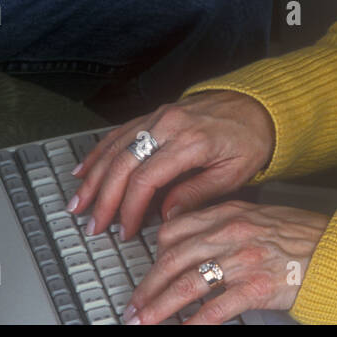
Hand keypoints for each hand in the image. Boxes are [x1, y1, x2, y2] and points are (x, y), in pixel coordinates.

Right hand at [68, 90, 275, 239]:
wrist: (257, 105)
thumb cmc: (250, 140)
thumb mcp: (235, 174)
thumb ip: (197, 194)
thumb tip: (166, 216)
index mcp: (190, 140)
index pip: (146, 178)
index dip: (130, 208)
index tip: (125, 230)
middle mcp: (169, 124)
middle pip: (123, 163)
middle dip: (103, 197)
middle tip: (93, 224)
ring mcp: (158, 116)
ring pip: (115, 147)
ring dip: (92, 176)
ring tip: (78, 203)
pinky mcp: (154, 114)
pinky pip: (119, 133)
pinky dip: (98, 153)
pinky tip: (83, 169)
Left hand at [123, 200, 329, 323]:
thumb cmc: (302, 237)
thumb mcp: (257, 218)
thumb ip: (223, 225)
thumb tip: (191, 242)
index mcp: (227, 213)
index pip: (174, 230)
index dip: (153, 255)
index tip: (145, 273)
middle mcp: (231, 232)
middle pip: (173, 260)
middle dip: (147, 286)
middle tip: (133, 306)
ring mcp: (243, 259)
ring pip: (187, 283)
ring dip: (160, 306)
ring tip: (144, 321)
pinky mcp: (258, 287)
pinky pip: (216, 308)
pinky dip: (195, 323)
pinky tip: (183, 331)